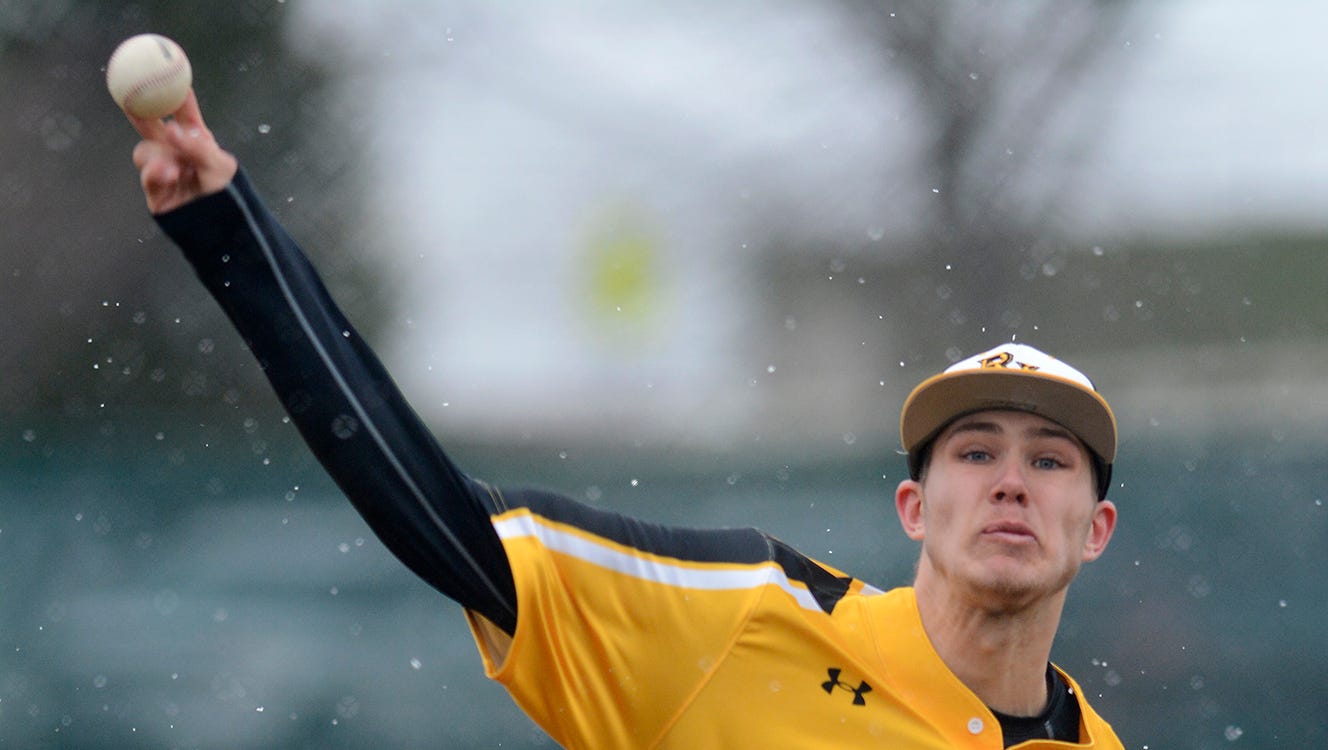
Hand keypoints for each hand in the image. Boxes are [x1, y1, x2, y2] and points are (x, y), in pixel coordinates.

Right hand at [127, 89, 237, 214]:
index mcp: (198, 144)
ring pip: (146, 150)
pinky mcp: (156, 192)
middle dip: (141, 110)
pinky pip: (147, 174)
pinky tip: (168, 174)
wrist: (223, 231)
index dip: (178, 97)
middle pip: (153, 126)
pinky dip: (155, 172)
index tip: (171, 77)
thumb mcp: (222, 168)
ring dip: (156, 154)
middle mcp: (178, 154)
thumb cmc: (229, 197)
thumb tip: (171, 128)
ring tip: (174, 168)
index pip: (185, 115)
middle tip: (134, 95)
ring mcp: (165, 171)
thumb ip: (198, 148)